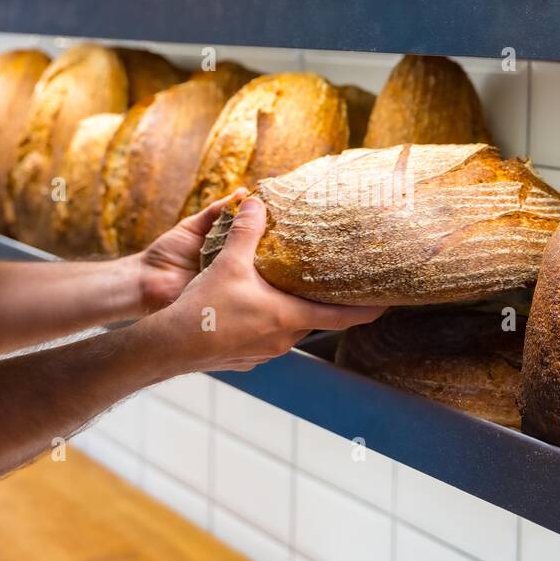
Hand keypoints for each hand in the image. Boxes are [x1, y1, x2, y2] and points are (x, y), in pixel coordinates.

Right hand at [147, 197, 385, 372]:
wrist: (171, 344)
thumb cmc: (205, 306)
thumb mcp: (229, 262)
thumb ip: (246, 232)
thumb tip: (254, 202)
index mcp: (289, 316)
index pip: (342, 317)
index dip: (368, 310)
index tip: (388, 303)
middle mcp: (283, 339)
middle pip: (315, 320)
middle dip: (325, 304)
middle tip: (338, 286)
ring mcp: (264, 352)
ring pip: (289, 329)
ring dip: (293, 312)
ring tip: (293, 293)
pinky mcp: (245, 358)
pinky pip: (265, 338)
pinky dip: (267, 323)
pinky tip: (253, 310)